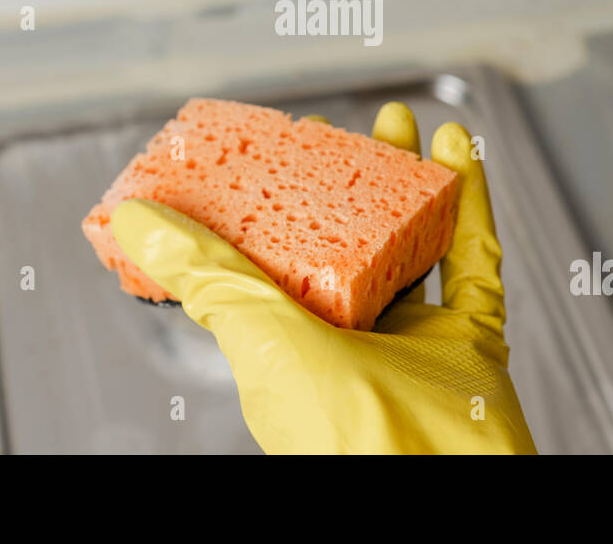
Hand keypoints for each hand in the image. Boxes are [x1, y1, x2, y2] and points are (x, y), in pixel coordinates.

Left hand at [111, 102, 536, 453]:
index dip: (279, 203)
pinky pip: (475, 258)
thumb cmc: (343, 441)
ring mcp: (416, 342)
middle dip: (348, 181)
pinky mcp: (473, 341)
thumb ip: (207, 276)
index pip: (281, 261)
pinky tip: (458, 151)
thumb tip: (137, 223)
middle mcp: (353, 343)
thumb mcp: (260, 338)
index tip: (276, 149)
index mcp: (294, 347)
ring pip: (412, 243)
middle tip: (340, 131)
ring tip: (396, 125)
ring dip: (408, 179)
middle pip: (351, 243)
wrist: (435, 488)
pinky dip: (471, 202)